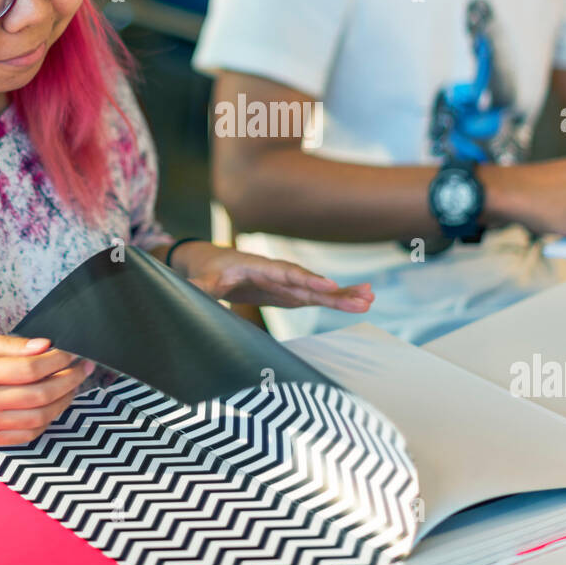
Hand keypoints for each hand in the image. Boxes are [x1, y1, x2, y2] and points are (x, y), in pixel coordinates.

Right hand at [0, 334, 92, 446]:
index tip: (72, 352)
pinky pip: (26, 435)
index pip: (31, 369)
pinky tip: (53, 405)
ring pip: (39, 418)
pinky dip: (46, 421)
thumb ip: (10, 345)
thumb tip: (45, 346)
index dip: (59, 360)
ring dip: (63, 402)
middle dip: (70, 380)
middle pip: (41, 395)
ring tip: (72, 385)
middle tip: (83, 367)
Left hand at [171, 241, 373, 311]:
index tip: (328, 287)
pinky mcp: (286, 293)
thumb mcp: (199, 280)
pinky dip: (332, 301)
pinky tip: (355, 303)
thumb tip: (195, 294)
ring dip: (341, 295)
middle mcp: (275, 272)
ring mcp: (283, 283)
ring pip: (316, 290)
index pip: (284, 273)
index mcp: (255, 266)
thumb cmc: (205, 270)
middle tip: (366, 296)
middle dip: (336, 290)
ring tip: (370, 299)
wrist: (208, 261)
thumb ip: (200, 288)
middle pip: (308, 281)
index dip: (306, 280)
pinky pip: (312, 298)